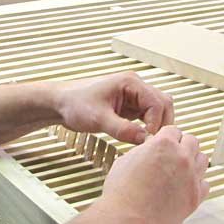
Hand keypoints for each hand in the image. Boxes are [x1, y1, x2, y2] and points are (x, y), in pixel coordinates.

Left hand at [54, 72, 174, 144]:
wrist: (60, 104)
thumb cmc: (74, 104)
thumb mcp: (98, 119)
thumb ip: (122, 129)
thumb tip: (143, 138)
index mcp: (130, 82)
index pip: (157, 101)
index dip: (156, 122)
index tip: (148, 138)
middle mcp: (135, 87)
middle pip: (163, 104)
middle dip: (161, 123)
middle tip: (151, 141)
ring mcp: (133, 96)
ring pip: (158, 110)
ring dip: (156, 125)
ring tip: (146, 140)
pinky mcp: (129, 107)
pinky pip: (147, 116)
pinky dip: (147, 127)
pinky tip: (140, 138)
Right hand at [96, 126, 208, 223]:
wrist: (126, 218)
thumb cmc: (122, 193)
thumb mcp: (126, 160)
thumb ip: (144, 151)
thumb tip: (148, 151)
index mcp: (164, 144)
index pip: (173, 130)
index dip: (166, 137)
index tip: (164, 143)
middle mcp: (181, 158)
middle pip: (192, 142)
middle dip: (182, 146)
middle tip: (173, 155)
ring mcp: (191, 177)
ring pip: (202, 160)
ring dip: (193, 162)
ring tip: (181, 170)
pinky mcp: (195, 197)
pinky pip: (205, 184)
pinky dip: (197, 183)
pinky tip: (185, 186)